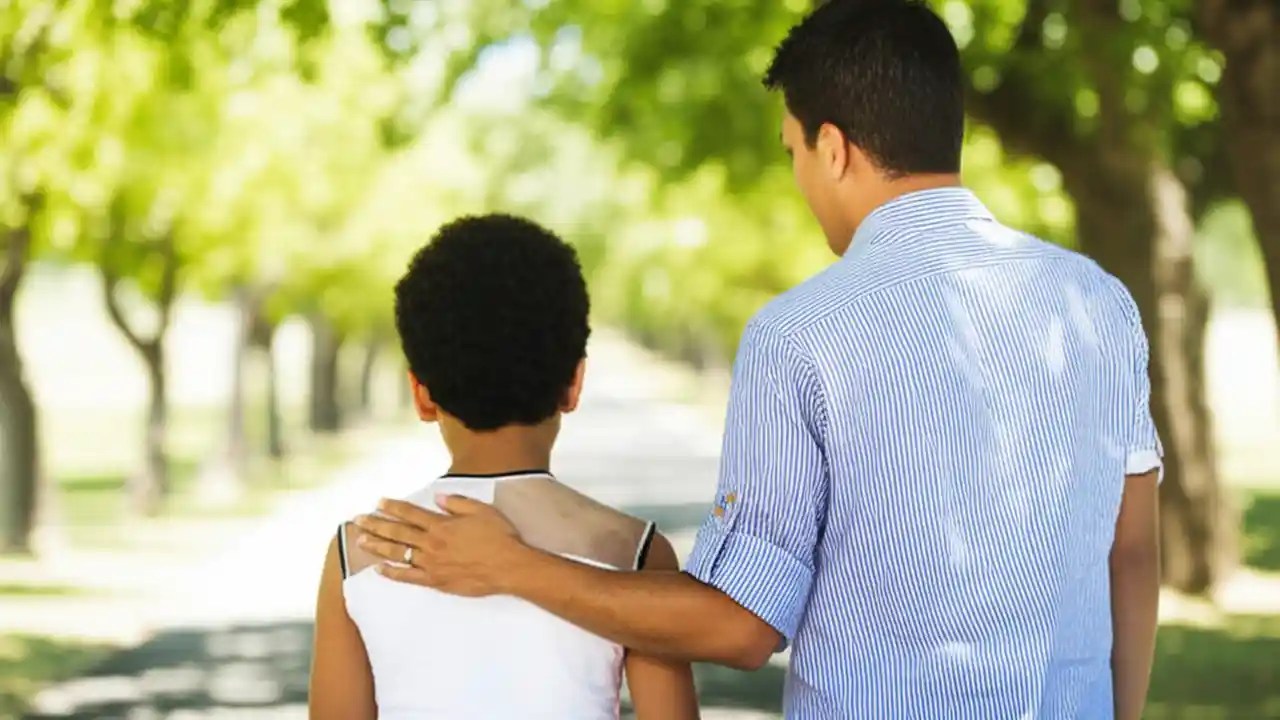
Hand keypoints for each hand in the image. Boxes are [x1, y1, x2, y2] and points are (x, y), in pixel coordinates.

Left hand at [353, 495, 527, 596]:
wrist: (509, 567)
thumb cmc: (499, 537)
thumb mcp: (481, 510)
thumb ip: (457, 503)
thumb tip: (438, 498)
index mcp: (442, 525)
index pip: (411, 513)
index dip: (394, 506)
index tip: (379, 502)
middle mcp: (432, 543)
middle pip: (398, 532)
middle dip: (376, 525)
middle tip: (359, 520)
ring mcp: (432, 564)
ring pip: (398, 553)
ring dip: (378, 546)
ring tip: (361, 541)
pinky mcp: (436, 581)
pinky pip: (408, 577)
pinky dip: (392, 572)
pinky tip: (379, 568)